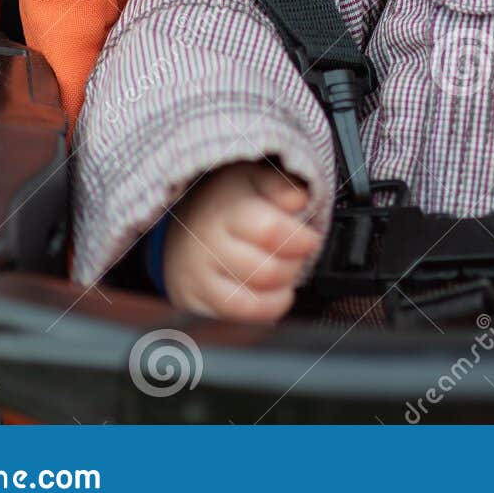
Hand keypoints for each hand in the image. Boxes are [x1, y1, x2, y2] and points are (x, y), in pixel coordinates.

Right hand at [161, 161, 322, 322]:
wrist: (182, 223)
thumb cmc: (228, 201)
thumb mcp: (254, 177)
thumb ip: (280, 184)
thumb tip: (298, 200)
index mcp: (226, 208)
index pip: (269, 231)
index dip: (300, 239)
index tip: (311, 239)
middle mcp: (208, 243)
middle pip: (265, 270)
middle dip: (294, 265)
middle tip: (299, 255)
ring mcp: (198, 274)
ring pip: (252, 298)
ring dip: (282, 288)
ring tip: (287, 270)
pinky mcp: (194, 298)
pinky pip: (237, 315)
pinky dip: (267, 308)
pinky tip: (277, 294)